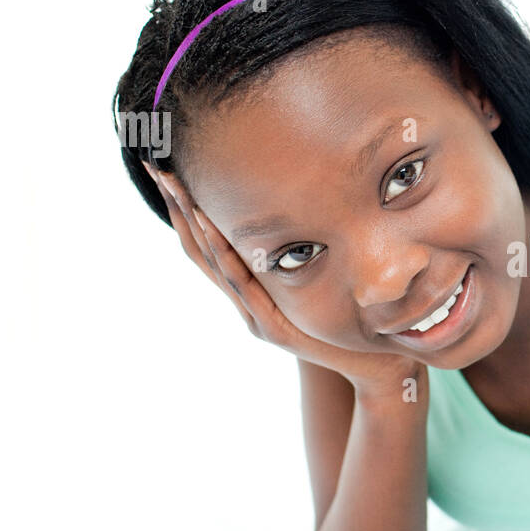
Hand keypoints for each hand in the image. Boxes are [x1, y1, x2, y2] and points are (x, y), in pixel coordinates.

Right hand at [144, 164, 423, 392]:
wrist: (373, 364)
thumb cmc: (350, 317)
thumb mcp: (316, 276)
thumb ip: (299, 249)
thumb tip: (299, 199)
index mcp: (250, 289)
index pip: (204, 242)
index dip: (182, 207)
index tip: (165, 167)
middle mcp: (246, 302)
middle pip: (197, 248)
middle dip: (176, 206)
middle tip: (155, 166)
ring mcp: (257, 316)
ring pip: (214, 265)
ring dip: (192, 223)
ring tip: (176, 187)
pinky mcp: (275, 329)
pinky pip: (244, 288)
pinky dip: (226, 257)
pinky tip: (211, 226)